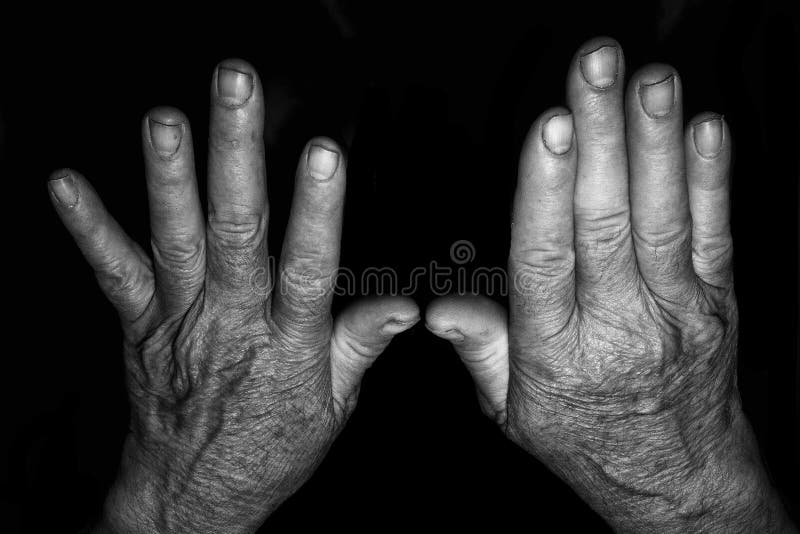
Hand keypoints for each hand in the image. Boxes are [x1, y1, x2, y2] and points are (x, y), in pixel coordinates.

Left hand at [49, 59, 417, 533]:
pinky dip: (88, 227)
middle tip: (236, 87)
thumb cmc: (271, 449)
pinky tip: (66, 183)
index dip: (317, 211)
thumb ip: (361, 346)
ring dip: (168, 176)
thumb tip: (407, 304)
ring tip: (165, 119)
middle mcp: (230, 321)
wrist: (190, 497)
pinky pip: (113, 272)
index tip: (324, 153)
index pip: (306, 268)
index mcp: (287, 343)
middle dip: (236, 154)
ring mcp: (180, 319)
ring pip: (174, 240)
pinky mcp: (141, 323)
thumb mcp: (334, 408)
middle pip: (235, 232)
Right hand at [427, 37, 794, 531]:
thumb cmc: (588, 438)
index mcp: (557, 350)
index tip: (548, 126)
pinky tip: (703, 128)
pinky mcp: (716, 303)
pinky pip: (716, 235)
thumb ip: (481, 348)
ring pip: (664, 217)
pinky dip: (713, 179)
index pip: (545, 258)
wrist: (678, 479)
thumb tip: (436, 306)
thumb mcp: (513, 411)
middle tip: (595, 67)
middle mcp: (618, 325)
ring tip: (648, 79)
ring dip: (656, 142)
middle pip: (606, 220)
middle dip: (601, 135)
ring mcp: (674, 311)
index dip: (546, 188)